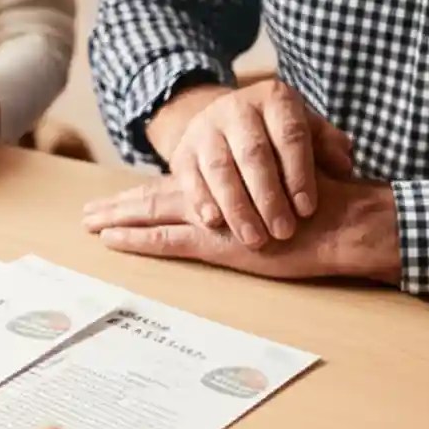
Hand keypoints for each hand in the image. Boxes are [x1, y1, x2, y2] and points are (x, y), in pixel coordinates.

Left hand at [83, 175, 401, 283]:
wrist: (343, 221)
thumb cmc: (321, 213)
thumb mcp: (281, 202)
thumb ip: (257, 204)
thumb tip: (245, 212)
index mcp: (227, 186)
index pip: (176, 189)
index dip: (144, 196)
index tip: (118, 203)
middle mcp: (214, 194)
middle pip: (153, 197)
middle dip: (117, 206)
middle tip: (86, 214)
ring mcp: (212, 217)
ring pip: (150, 213)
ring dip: (116, 219)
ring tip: (87, 224)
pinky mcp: (216, 242)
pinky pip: (165, 240)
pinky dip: (136, 239)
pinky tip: (112, 240)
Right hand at [146, 80, 354, 246]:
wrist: (223, 122)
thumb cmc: (276, 135)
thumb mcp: (307, 130)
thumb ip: (328, 147)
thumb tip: (343, 167)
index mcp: (274, 98)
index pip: (290, 135)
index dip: (299, 174)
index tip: (307, 209)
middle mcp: (236, 108)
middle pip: (253, 154)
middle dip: (268, 197)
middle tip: (283, 231)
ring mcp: (205, 129)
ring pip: (219, 168)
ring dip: (237, 207)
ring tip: (254, 239)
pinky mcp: (182, 152)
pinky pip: (189, 179)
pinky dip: (202, 201)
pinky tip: (215, 223)